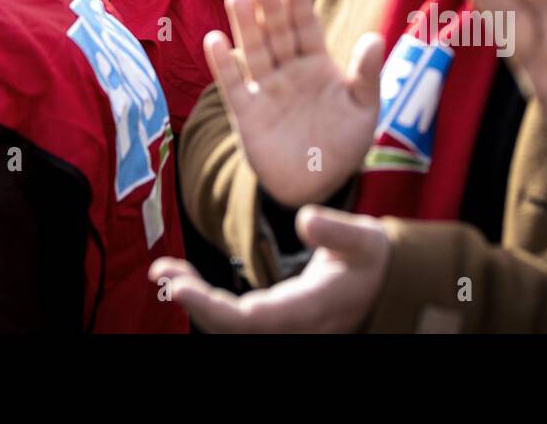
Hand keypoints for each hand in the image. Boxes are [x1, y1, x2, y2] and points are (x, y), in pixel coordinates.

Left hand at [151, 205, 389, 332]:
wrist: (385, 283)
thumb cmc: (371, 258)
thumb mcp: (365, 239)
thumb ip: (336, 231)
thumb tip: (305, 219)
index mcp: (312, 308)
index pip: (254, 320)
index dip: (213, 309)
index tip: (179, 289)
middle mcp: (294, 326)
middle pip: (234, 328)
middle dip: (194, 302)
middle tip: (161, 273)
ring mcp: (284, 328)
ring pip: (231, 326)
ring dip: (195, 301)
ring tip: (163, 272)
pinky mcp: (276, 321)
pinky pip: (235, 319)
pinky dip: (206, 301)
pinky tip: (184, 281)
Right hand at [207, 0, 382, 207]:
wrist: (317, 187)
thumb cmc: (343, 144)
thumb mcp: (363, 109)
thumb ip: (367, 74)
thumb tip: (374, 37)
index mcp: (316, 63)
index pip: (305, 26)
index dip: (297, 2)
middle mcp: (288, 70)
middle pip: (277, 32)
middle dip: (269, 6)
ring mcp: (265, 89)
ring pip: (254, 51)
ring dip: (245, 25)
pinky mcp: (246, 113)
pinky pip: (232, 85)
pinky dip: (222, 64)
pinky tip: (214, 39)